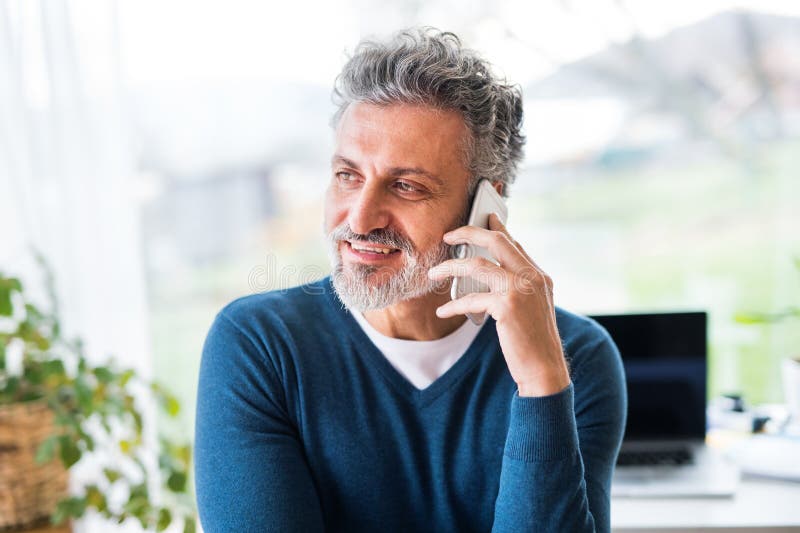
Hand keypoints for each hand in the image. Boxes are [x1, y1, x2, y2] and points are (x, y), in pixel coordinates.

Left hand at [427, 214, 570, 396]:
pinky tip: (443, 312)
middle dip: (469, 233)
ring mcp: (521, 289)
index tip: (483, 218)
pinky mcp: (507, 306)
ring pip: (477, 265)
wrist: (544, 369)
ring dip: (451, 267)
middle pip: (497, 242)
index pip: (514, 243)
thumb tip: (489, 274)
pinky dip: (453, 305)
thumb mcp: (531, 308)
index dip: (496, 228)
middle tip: (448, 235)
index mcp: (539, 276)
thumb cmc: (532, 343)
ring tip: (434, 273)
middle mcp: (533, 277)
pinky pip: (471, 298)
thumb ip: (516, 287)